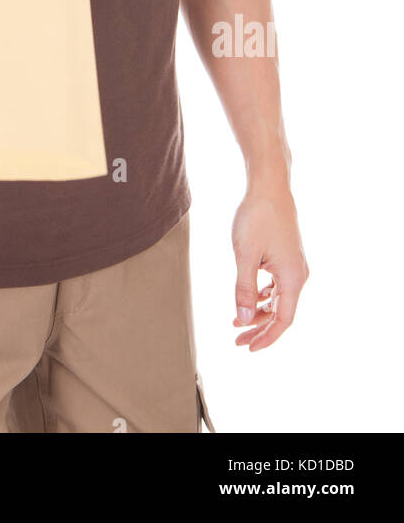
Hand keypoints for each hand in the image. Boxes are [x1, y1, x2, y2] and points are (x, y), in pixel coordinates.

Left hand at [231, 187, 308, 350]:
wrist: (269, 186)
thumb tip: (244, 320)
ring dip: (259, 312)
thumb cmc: (257, 217)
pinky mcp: (287, 256)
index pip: (283, 321)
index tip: (248, 348)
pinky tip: (249, 299)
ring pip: (279, 299)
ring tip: (236, 321)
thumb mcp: (245, 255)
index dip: (266, 337)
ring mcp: (294, 265)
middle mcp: (298, 274)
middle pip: (281, 313)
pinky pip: (277, 285)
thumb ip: (244, 290)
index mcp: (292, 278)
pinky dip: (263, 296)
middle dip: (259, 328)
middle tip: (237, 340)